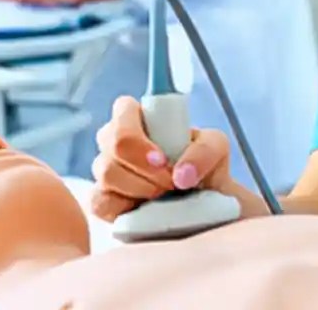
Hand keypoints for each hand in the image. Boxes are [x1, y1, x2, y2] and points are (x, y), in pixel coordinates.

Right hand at [89, 96, 232, 221]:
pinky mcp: (103, 202)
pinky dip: (126, 208)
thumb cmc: (205, 169)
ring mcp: (106, 172)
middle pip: (113, 145)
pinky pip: (99, 203)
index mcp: (140, 119)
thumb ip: (205, 150)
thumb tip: (181, 174)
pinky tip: (146, 209)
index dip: (138, 134)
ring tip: (165, 196)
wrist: (206, 208)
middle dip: (145, 168)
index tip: (162, 159)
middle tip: (171, 183)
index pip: (123, 108)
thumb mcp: (217, 148)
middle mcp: (116, 142)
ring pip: (107, 174)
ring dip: (141, 188)